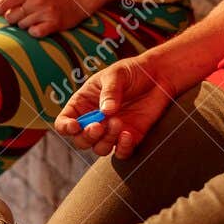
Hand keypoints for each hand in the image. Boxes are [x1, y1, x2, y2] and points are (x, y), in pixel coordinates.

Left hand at [0, 0, 90, 37]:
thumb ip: (17, 0)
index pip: (5, 2)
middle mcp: (36, 0)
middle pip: (12, 18)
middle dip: (16, 20)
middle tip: (29, 15)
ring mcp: (45, 11)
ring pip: (23, 27)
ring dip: (28, 25)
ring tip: (40, 18)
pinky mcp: (54, 22)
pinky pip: (35, 33)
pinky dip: (36, 32)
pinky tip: (43, 27)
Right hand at [54, 55, 177, 159]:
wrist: (159, 76)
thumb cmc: (133, 71)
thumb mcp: (116, 74)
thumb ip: (110, 92)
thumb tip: (105, 112)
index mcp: (83, 103)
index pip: (64, 121)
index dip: (65, 127)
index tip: (75, 126)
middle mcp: (94, 120)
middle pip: (80, 140)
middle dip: (88, 136)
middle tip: (99, 125)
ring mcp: (111, 131)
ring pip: (99, 148)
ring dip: (106, 140)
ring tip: (118, 123)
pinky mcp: (129, 137)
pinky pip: (121, 152)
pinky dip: (122, 148)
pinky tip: (127, 135)